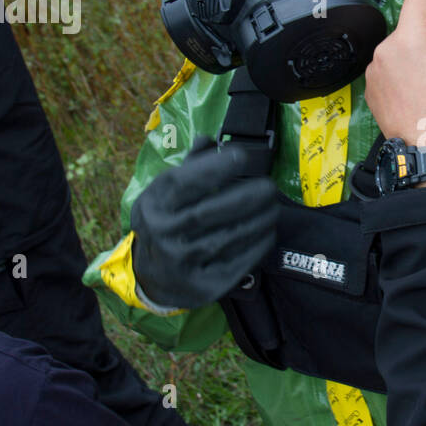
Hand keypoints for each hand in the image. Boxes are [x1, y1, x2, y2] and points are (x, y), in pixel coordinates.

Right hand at [129, 137, 279, 309]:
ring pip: (229, 238)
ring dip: (259, 219)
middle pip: (210, 212)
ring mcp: (183, 264)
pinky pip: (239, 261)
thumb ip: (189, 167)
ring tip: (273, 207)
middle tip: (269, 186)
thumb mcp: (164, 195)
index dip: (213, 168)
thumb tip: (209, 140)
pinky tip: (268, 230)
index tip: (241, 156)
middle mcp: (164, 235)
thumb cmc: (166, 223)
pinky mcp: (205, 285)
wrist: (152, 277)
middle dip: (246, 196)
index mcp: (153, 207)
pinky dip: (259, 243)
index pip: (182, 184)